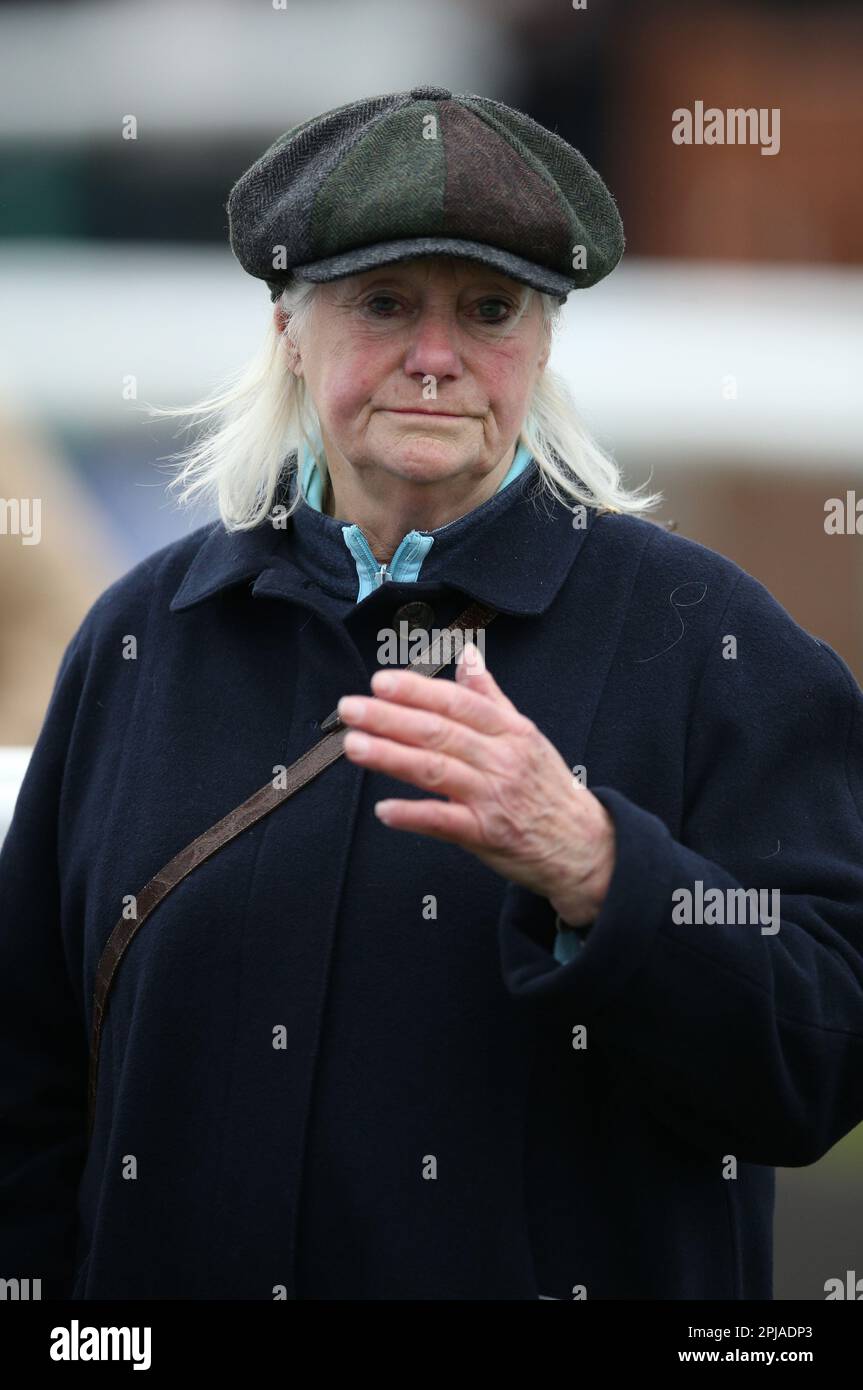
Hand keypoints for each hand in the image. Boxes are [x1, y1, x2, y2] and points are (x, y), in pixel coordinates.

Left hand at [337, 642, 615, 927]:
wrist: (582, 844)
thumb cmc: (546, 787)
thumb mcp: (525, 735)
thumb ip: (490, 696)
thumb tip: (466, 655)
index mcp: (510, 731)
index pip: (457, 703)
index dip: (417, 691)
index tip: (381, 682)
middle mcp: (501, 760)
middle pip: (439, 733)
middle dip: (390, 718)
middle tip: (350, 709)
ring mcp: (494, 797)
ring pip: (436, 771)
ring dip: (391, 757)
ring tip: (354, 746)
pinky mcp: (487, 835)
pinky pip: (444, 822)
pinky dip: (413, 815)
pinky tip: (384, 809)